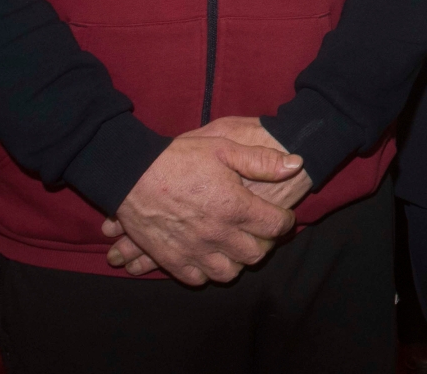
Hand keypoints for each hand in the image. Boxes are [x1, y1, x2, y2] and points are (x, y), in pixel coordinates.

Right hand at [100, 133, 301, 284]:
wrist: (131, 174)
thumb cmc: (179, 158)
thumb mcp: (223, 148)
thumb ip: (261, 160)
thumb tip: (296, 165)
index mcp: (234, 207)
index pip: (275, 226)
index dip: (284, 221)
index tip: (281, 216)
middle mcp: (218, 234)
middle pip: (256, 254)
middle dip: (264, 243)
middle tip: (259, 231)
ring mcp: (194, 250)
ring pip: (229, 272)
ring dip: (237, 261)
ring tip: (235, 245)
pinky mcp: (171, 260)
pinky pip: (197, 278)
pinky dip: (206, 271)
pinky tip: (208, 256)